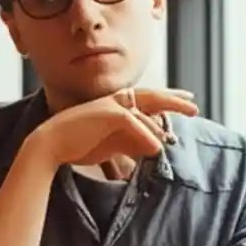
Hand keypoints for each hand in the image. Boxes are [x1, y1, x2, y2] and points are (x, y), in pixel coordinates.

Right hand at [28, 88, 197, 168]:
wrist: (50, 144)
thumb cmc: (78, 145)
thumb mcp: (111, 144)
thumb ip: (132, 143)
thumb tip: (155, 148)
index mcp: (117, 106)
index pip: (147, 100)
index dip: (168, 100)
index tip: (185, 102)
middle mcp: (116, 102)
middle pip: (151, 97)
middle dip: (174, 100)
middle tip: (194, 104)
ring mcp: (110, 105)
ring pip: (144, 111)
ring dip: (159, 126)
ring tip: (172, 140)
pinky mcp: (106, 114)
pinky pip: (132, 122)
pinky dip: (146, 133)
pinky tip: (156, 147)